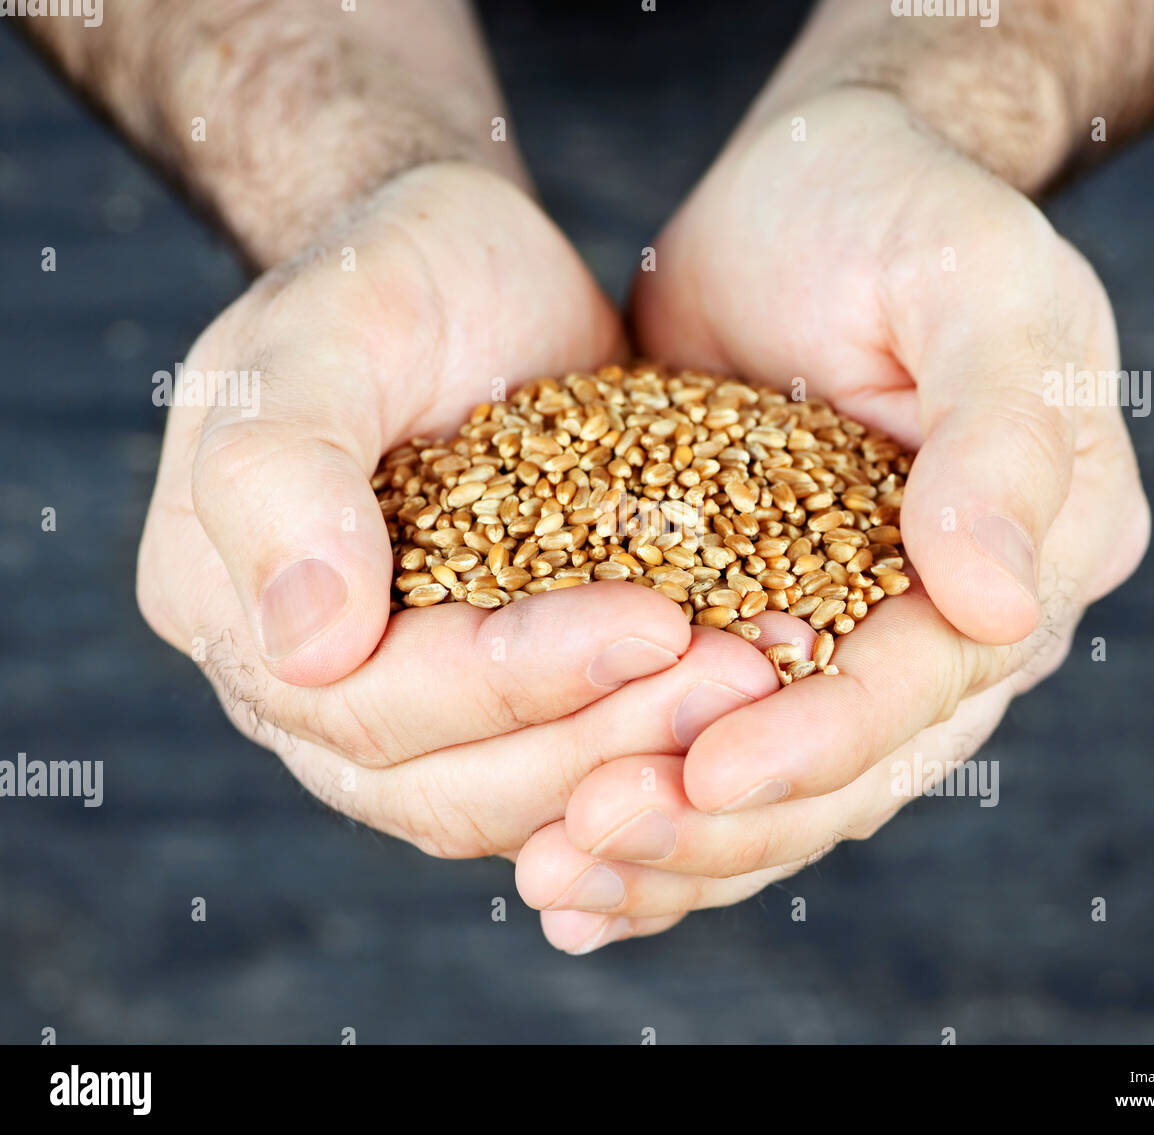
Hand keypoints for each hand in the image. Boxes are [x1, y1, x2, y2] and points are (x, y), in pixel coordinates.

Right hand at [135, 162, 779, 861]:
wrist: (469, 275)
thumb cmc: (391, 274)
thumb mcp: (326, 328)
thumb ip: (280, 471)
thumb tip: (304, 649)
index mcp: (230, 605)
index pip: (366, 702)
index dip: (509, 680)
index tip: (654, 620)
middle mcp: (305, 685)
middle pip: (443, 784)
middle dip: (598, 737)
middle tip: (740, 676)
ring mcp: (400, 705)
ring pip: (514, 798)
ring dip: (639, 758)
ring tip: (757, 687)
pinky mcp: (492, 700)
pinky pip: (564, 765)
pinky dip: (649, 747)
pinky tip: (742, 702)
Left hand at [517, 89, 1148, 951]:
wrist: (811, 191)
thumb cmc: (901, 211)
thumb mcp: (973, 286)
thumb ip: (999, 437)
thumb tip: (1001, 601)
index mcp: (1036, 553)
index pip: (929, 684)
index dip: (820, 740)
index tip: (703, 772)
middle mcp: (953, 621)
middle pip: (846, 767)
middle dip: (723, 819)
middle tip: (589, 845)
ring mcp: (857, 632)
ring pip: (776, 782)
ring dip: (672, 842)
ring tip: (557, 879)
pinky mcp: (759, 622)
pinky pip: (712, 739)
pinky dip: (649, 799)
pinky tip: (562, 855)